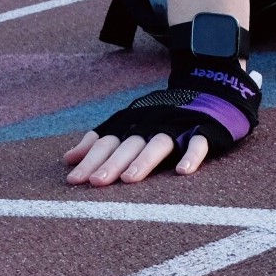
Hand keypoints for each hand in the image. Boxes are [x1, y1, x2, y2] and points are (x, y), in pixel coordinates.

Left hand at [62, 127, 208, 185]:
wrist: (208, 92)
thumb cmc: (160, 118)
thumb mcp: (129, 126)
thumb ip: (100, 143)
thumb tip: (67, 159)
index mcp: (132, 123)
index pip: (107, 141)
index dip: (90, 158)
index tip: (73, 179)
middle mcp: (151, 123)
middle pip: (128, 144)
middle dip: (111, 163)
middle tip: (95, 182)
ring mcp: (177, 126)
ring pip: (158, 144)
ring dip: (143, 161)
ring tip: (129, 180)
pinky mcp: (204, 130)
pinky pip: (198, 143)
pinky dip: (191, 156)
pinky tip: (182, 171)